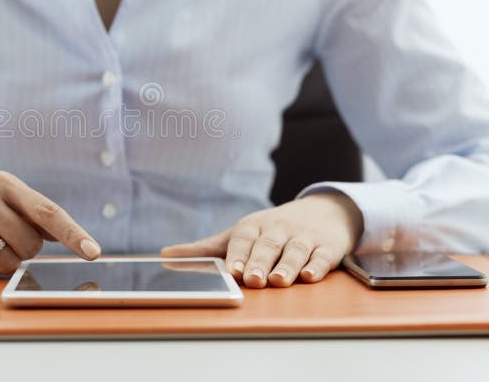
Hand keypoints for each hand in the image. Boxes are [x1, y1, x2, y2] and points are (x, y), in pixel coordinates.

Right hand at [0, 171, 101, 277]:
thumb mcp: (3, 204)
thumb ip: (35, 217)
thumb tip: (74, 239)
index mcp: (4, 183)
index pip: (48, 211)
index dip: (73, 234)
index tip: (93, 252)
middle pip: (30, 245)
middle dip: (21, 252)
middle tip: (0, 240)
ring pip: (8, 262)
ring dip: (0, 264)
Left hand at [161, 192, 363, 287]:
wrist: (323, 211)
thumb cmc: (272, 229)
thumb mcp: (240, 234)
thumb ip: (206, 248)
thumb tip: (166, 255)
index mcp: (253, 226)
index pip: (242, 239)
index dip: (237, 254)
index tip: (232, 270)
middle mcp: (278, 230)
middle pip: (267, 245)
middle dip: (259, 262)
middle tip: (252, 279)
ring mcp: (304, 237)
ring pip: (294, 251)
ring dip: (287, 266)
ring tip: (278, 281)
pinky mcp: (327, 246)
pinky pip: (322, 256)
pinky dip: (317, 266)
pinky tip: (310, 276)